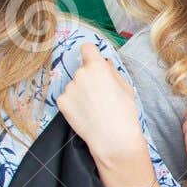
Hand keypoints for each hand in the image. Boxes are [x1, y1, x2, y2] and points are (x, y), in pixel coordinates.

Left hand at [57, 42, 147, 165]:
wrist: (113, 138)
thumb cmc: (125, 113)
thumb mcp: (126, 87)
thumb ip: (112, 71)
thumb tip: (105, 62)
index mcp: (97, 67)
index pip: (87, 48)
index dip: (91, 54)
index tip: (93, 61)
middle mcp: (80, 74)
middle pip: (82, 70)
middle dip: (89, 78)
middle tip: (100, 95)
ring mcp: (68, 88)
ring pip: (74, 85)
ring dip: (81, 92)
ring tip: (93, 108)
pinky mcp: (61, 102)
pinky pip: (67, 97)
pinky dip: (74, 104)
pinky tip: (85, 114)